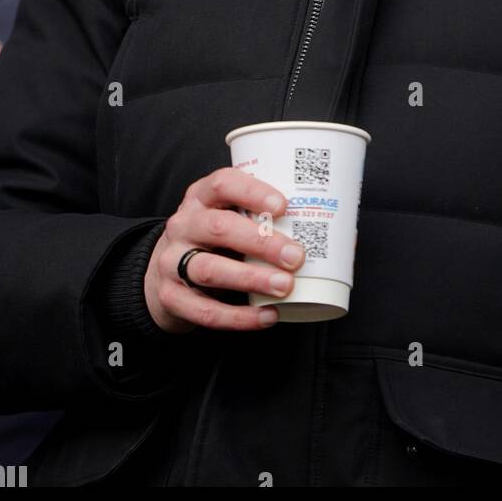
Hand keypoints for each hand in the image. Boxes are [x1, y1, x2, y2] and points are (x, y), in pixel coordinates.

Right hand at [144, 167, 304, 333]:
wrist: (164, 272)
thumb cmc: (214, 240)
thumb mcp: (228, 216)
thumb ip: (263, 217)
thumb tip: (337, 231)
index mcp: (201, 197)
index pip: (222, 183)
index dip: (253, 192)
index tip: (284, 206)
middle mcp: (183, 225)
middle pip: (219, 227)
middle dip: (261, 242)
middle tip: (296, 256)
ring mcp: (172, 261)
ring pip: (210, 269)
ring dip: (251, 279)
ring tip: (285, 287)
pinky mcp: (171, 296)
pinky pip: (205, 310)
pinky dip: (239, 317)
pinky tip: (268, 316)